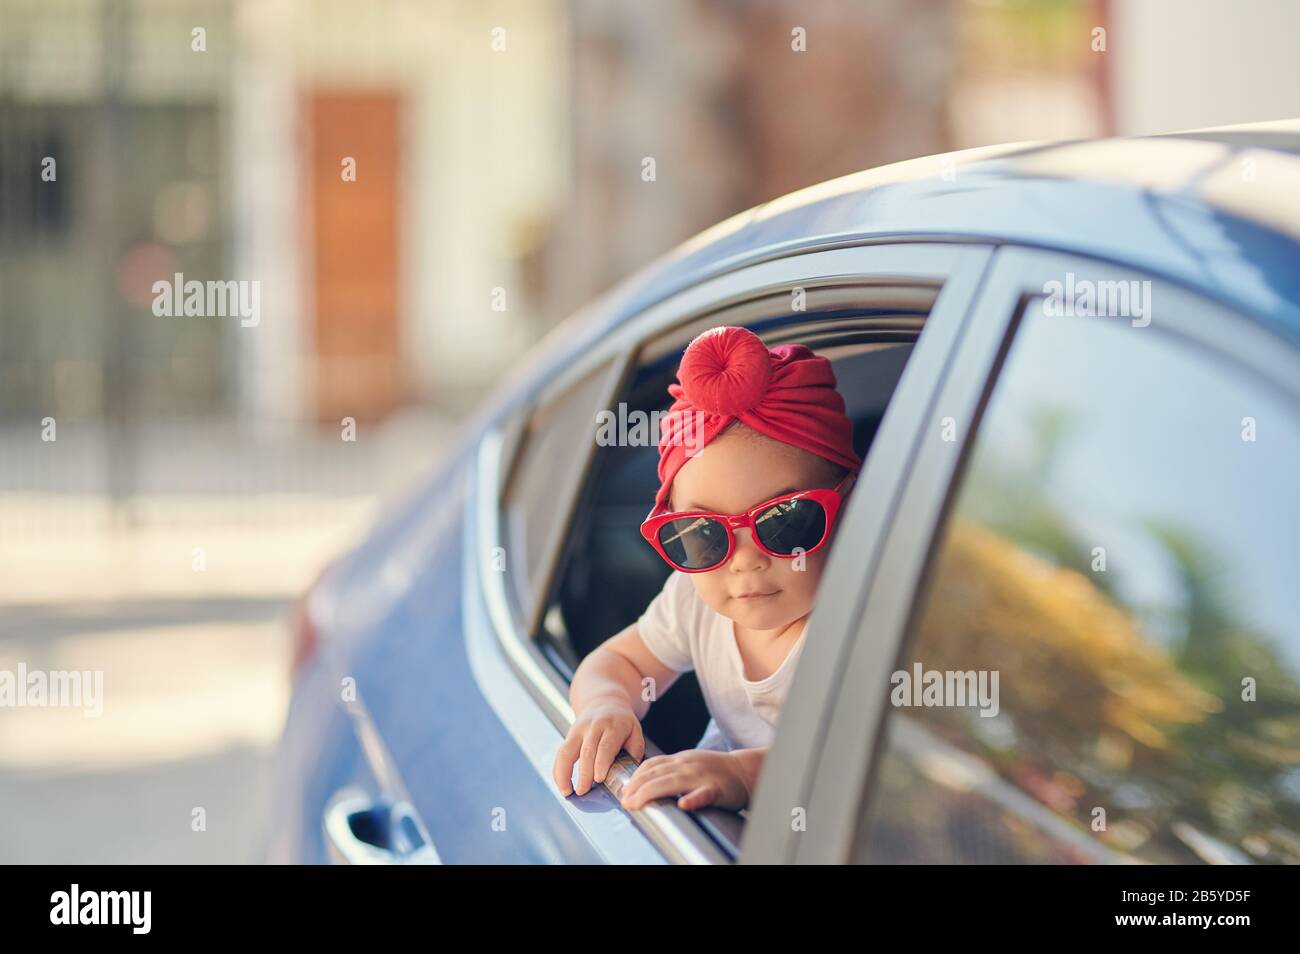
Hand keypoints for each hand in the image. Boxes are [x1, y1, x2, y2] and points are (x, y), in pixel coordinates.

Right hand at [552, 700, 645, 796]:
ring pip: (568, 750)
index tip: (599, 779)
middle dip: (584, 773)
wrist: (605, 701)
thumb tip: (632, 772)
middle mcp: (595, 726)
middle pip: (587, 751)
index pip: (606, 745)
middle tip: (583, 791)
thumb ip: (635, 750)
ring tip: (567, 791)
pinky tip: (561, 784)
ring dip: (565, 772)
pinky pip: (561, 752)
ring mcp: (580, 729)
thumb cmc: (622, 722)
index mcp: (614, 726)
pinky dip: (558, 770)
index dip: (602, 762)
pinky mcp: (570, 734)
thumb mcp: (635, 730)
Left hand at [620, 748, 764, 811]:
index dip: (634, 777)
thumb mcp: (689, 764)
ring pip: (672, 782)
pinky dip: (692, 799)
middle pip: (656, 774)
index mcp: (679, 760)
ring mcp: (701, 776)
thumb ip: (669, 770)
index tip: (623, 790)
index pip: (651, 765)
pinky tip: (683, 805)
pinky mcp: (716, 789)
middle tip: (624, 801)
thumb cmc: (715, 770)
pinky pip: (703, 794)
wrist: (744, 771)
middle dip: (636, 787)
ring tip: (637, 803)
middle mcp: (687, 765)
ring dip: (651, 792)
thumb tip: (644, 782)